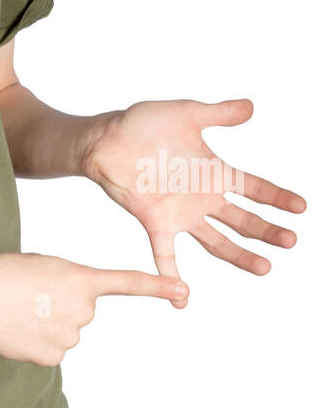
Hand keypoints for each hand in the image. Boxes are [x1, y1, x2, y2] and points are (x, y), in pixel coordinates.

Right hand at [0, 252, 188, 364]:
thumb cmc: (3, 274)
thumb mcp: (43, 266)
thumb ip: (69, 285)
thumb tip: (73, 314)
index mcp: (80, 279)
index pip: (127, 282)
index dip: (157, 286)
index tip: (183, 291)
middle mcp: (83, 310)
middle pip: (82, 309)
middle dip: (62, 304)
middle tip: (30, 294)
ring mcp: (70, 337)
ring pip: (67, 330)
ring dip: (48, 322)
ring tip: (19, 310)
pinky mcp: (54, 358)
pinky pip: (53, 348)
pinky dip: (38, 341)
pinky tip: (18, 330)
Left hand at [81, 98, 305, 305]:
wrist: (106, 137)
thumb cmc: (144, 123)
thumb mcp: (187, 113)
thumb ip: (218, 114)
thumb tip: (250, 106)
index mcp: (213, 172)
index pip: (253, 187)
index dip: (277, 197)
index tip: (301, 207)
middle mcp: (202, 197)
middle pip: (242, 219)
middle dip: (267, 230)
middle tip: (290, 241)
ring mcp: (180, 213)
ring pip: (216, 241)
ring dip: (239, 255)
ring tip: (264, 268)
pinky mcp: (155, 222)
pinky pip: (165, 255)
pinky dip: (172, 277)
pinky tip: (182, 302)